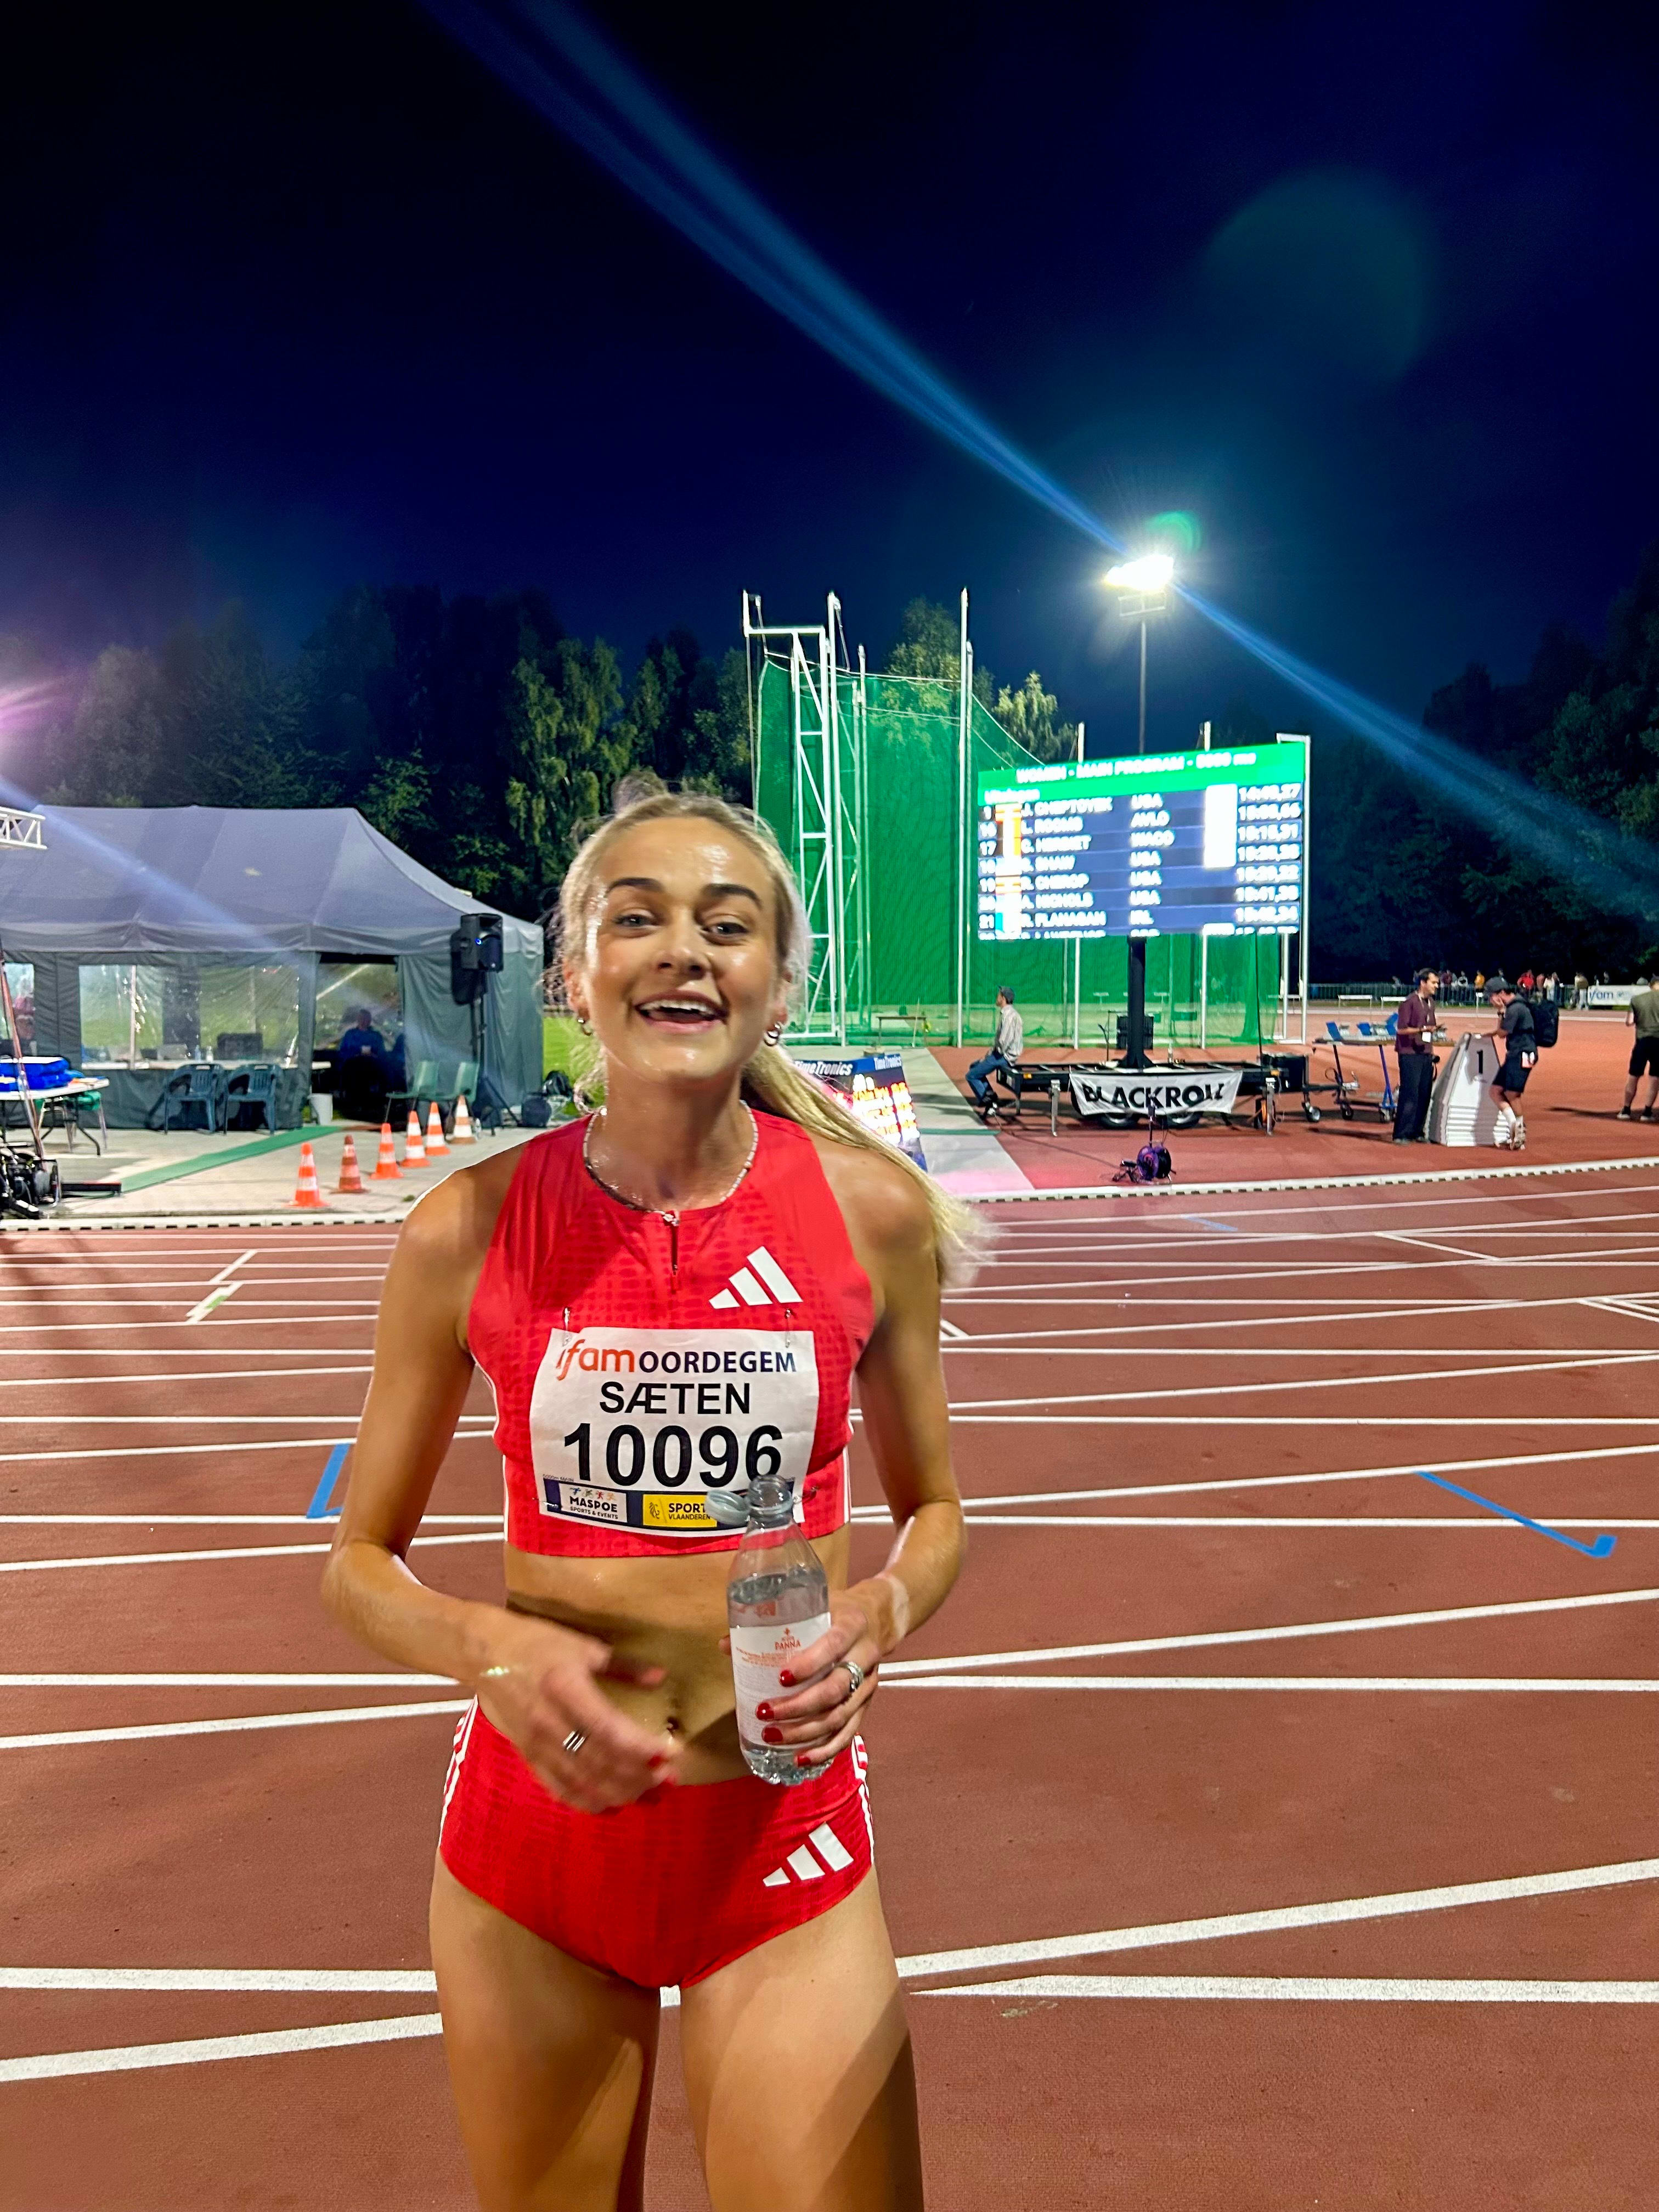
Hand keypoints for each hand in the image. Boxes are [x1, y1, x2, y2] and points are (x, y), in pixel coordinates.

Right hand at [472, 1611, 680, 1812]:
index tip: (670, 1753)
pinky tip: (611, 1806)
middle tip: (668, 1779)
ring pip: (582, 1781)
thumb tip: (659, 1679)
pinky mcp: (528, 1756)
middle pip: (599, 1761)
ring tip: (649, 1795)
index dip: (640, 1747)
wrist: (483, 1653)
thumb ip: (621, 1665)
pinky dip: (586, 1801)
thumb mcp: (582, 1645)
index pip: (609, 1729)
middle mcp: (550, 1722)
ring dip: (619, 1793)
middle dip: (638, 1775)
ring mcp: (537, 1744)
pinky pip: (558, 1788)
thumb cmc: (536, 1642)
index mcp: (566, 1689)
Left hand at [754, 1583, 885, 1772]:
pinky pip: (849, 1732)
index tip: (781, 1678)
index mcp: (851, 1625)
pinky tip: (801, 1758)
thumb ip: (772, 1623)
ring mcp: (867, 1684)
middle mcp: (864, 1656)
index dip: (809, 1664)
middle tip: (765, 1713)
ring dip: (805, 1732)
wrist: (877, 1618)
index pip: (834, 1645)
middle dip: (798, 1707)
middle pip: (834, 1689)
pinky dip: (826, 1749)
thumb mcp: (812, 1606)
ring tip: (772, 1736)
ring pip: (839, 1715)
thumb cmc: (835, 1611)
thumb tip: (726, 1644)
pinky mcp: (866, 1704)